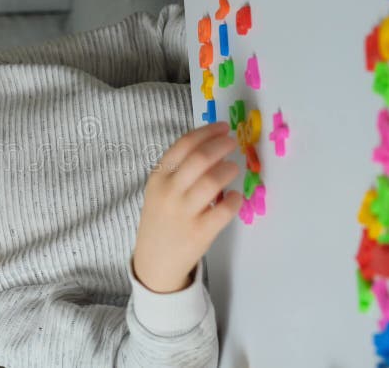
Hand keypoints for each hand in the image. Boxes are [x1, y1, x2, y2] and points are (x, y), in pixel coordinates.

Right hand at [133, 121, 242, 292]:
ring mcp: (184, 213)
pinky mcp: (200, 232)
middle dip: (221, 146)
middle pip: (200, 158)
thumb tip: (211, 146)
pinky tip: (235, 198)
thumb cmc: (161, 220)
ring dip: (229, 170)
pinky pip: (225, 210)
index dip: (207, 132)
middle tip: (233, 143)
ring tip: (234, 169)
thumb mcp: (158, 191)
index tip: (223, 127)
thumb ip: (177, 170)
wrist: (154, 261)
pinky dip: (235, 200)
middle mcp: (169, 192)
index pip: (183, 145)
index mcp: (158, 178)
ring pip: (213, 181)